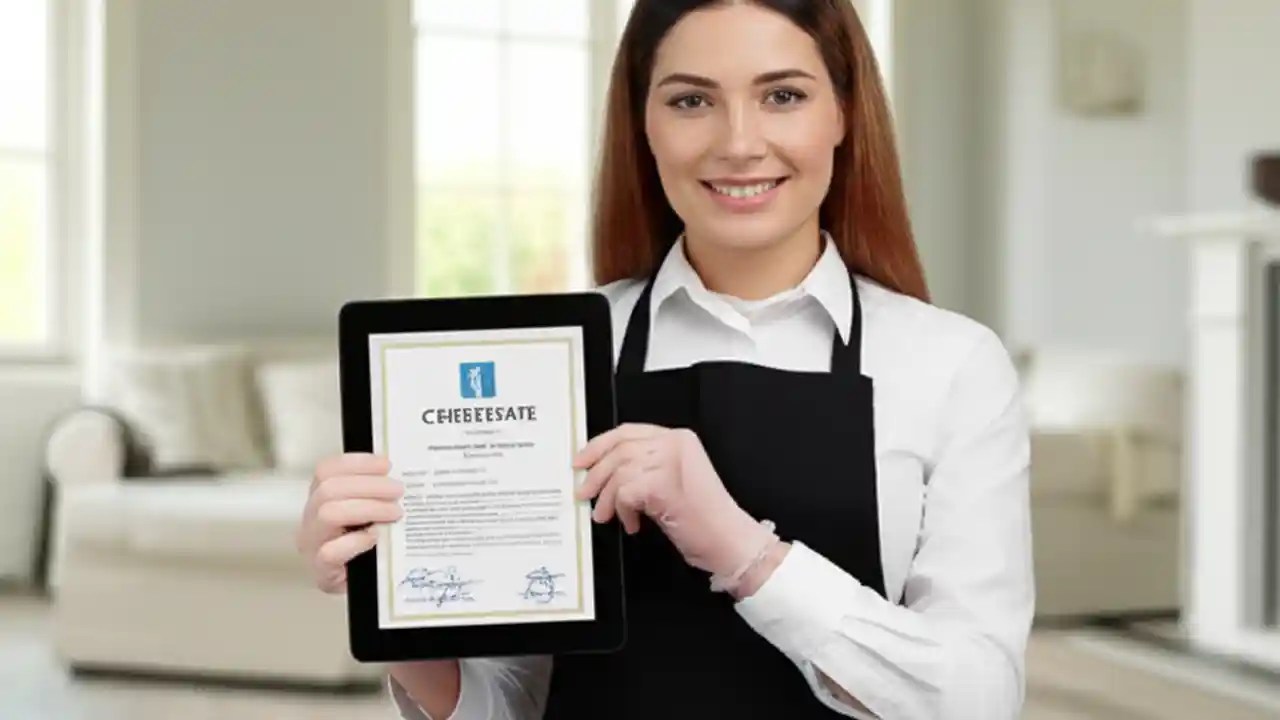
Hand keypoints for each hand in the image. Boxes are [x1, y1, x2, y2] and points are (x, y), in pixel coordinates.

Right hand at [298, 452, 403, 592]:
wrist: (365, 586)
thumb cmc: (368, 546)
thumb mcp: (369, 513)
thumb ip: (376, 494)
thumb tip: (398, 475)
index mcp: (320, 498)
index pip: (327, 470)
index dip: (357, 463)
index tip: (386, 465)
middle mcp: (310, 519)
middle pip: (329, 489)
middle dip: (369, 485)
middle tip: (398, 491)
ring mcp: (312, 546)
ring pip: (328, 514)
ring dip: (368, 509)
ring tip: (395, 513)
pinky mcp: (321, 572)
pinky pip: (330, 552)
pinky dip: (355, 542)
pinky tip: (375, 537)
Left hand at [573, 424, 766, 577]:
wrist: (729, 540)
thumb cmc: (706, 518)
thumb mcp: (675, 480)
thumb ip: (647, 467)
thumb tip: (607, 472)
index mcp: (679, 438)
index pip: (628, 432)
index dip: (600, 445)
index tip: (583, 460)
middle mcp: (675, 444)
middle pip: (619, 449)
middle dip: (596, 473)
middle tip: (585, 491)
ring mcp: (669, 461)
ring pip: (618, 471)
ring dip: (607, 497)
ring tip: (607, 515)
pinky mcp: (662, 484)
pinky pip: (624, 493)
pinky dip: (622, 510)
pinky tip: (633, 523)